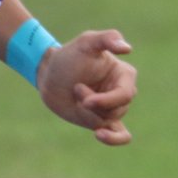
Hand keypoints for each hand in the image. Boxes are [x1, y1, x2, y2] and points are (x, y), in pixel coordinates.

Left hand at [37, 29, 135, 144]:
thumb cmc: (69, 56)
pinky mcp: (102, 121)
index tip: (84, 98)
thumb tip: (127, 48)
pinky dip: (115, 139)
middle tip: (75, 88)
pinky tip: (100, 135)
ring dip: (88, 112)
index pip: (125, 95)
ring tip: (76, 94)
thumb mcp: (86, 42)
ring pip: (108, 120)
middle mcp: (122, 92)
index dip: (105, 100)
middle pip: (117, 109)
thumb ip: (107, 39)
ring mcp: (112, 108)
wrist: (49, 74)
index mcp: (125, 75)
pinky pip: (120, 135)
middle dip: (93, 104)